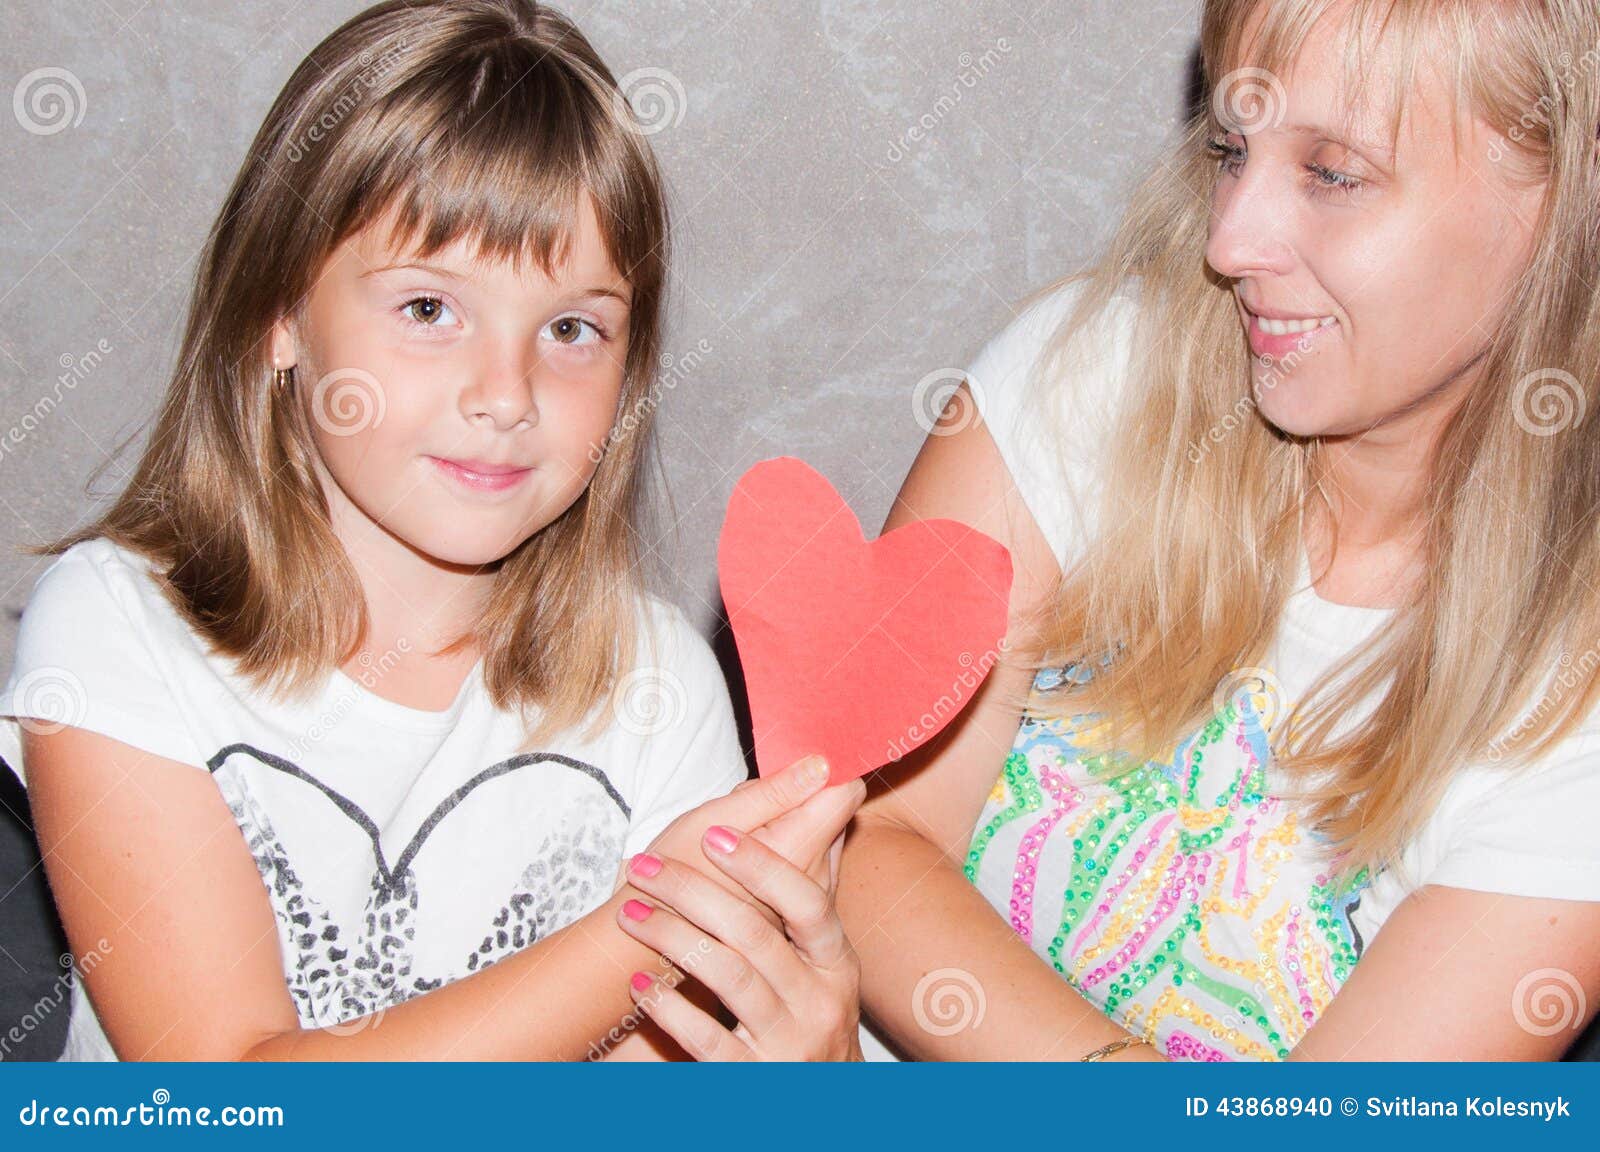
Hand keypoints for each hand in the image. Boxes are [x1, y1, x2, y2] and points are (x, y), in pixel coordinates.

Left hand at [617, 817, 863, 1060]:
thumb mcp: (826, 966)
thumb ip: (816, 897)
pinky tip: (639, 984)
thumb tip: (829, 812)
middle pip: (755, 933)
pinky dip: (669, 1007)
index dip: (762, 865)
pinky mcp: (753, 1079)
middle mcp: (819, 1001)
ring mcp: (789, 1043)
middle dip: (692, 891)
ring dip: (671, 938)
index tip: (714, 834)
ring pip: (728, 977)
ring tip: (629, 913)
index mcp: (836, 963)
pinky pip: (706, 1038)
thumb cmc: (810, 1018)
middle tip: (644, 866)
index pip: (807, 902)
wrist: (821, 1107)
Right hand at [636, 755, 863, 909]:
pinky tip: (742, 851)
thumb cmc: (670, 878)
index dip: (831, 763)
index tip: (801, 754)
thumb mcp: (711, 821)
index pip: (846, 791)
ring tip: (737, 830)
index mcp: (799, 849)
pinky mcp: (799, 906)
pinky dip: (782, 843)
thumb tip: (823, 762)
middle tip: (749, 800)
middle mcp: (817, 877)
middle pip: (832, 810)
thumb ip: (772, 793)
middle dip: (801, 791)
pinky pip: (806, 856)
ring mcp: (811, 896)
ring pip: (817, 831)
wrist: (650, 943)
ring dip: (788, 817)